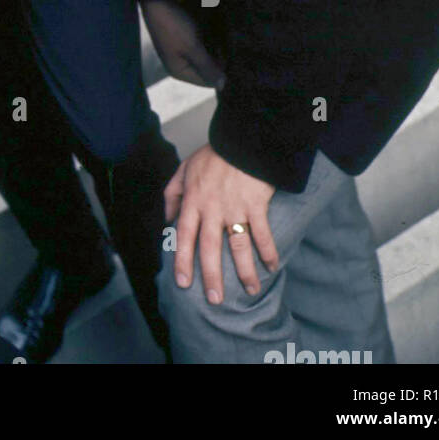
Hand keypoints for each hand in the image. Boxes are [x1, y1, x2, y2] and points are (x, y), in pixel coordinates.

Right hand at [141, 0, 224, 88]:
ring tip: (218, 35)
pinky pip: (201, 48)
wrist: (158, 0)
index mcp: (179, 71)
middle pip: (207, 70)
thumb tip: (222, 87)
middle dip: (217, 59)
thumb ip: (207, 67)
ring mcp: (181, 53)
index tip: (229, 55)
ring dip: (214, 49)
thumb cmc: (174, 25)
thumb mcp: (192, 47)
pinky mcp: (183, 41)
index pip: (208, 82)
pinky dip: (208, 41)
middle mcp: (180, 65)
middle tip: (225, 43)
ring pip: (206, 58)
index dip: (220, 71)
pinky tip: (212, 31)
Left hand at [164, 144, 278, 303]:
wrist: (241, 139)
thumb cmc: (213, 155)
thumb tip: (167, 217)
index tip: (183, 283)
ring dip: (244, 271)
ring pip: (238, 245)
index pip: (184, 235)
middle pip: (210, 247)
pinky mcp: (255, 204)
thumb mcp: (184, 169)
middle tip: (215, 300)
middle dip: (212, 275)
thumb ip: (172, 193)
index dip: (182, 260)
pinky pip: (263, 233)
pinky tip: (272, 267)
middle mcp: (211, 208)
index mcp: (193, 200)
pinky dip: (268, 251)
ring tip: (251, 290)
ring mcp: (234, 207)